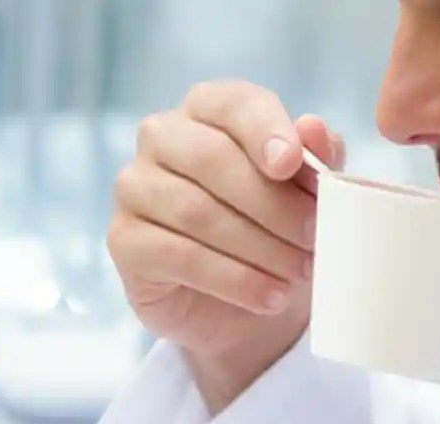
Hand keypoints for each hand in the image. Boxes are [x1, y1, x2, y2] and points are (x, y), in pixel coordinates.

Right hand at [108, 81, 344, 411]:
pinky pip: (179, 256)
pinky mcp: (123, 240)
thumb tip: (314, 129)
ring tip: (299, 272)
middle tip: (314, 237)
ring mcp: (135, 187)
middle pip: (212, 158)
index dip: (264, 130)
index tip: (292, 163)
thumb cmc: (276, 229)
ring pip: (197, 211)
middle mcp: (162, 138)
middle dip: (273, 203)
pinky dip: (234, 279)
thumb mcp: (308, 194)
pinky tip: (269, 296)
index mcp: (209, 109)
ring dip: (259, 247)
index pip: (233, 104)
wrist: (244, 304)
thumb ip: (316, 157)